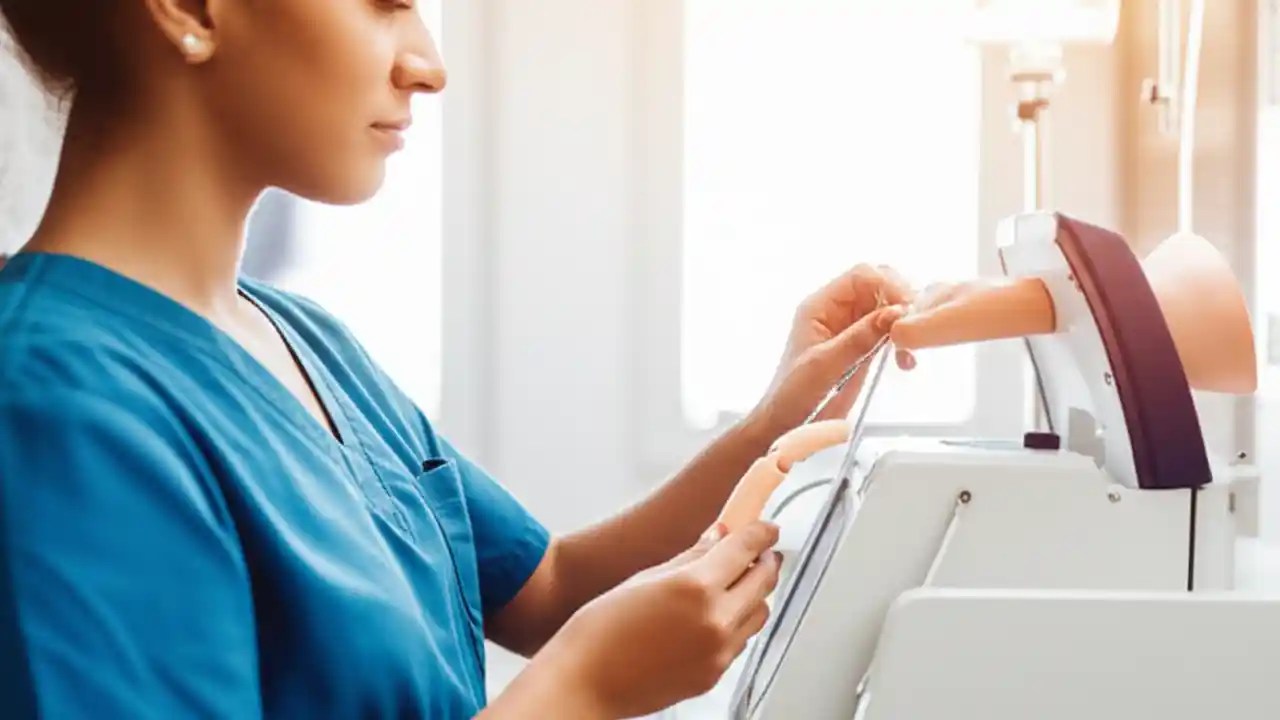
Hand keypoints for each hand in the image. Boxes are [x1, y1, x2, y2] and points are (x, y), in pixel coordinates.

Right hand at [539, 522, 781, 718]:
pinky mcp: (714, 676)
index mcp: (695, 587)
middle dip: (765, 562)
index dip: (761, 533)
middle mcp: (715, 620)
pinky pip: (740, 641)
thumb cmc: (600, 631)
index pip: (746, 549)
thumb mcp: (645, 578)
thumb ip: (690, 557)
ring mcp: (718, 652)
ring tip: (734, 584)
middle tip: (758, 552)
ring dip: (754, 594)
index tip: (766, 528)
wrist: (584, 682)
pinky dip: (736, 623)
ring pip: (758, 614)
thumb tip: (718, 538)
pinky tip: (714, 616)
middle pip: (763, 581)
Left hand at [753, 264, 915, 430]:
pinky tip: (905, 360)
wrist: (785, 424)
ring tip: (908, 349)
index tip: (906, 307)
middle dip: (900, 301)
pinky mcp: (862, 347)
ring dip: (904, 323)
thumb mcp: (825, 365)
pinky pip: (888, 332)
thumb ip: (859, 338)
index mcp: (820, 306)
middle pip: (878, 286)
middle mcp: (836, 311)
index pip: (860, 277)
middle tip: (913, 325)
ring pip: (888, 309)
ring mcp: (851, 328)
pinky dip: (901, 341)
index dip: (887, 284)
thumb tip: (893, 313)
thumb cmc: (791, 395)